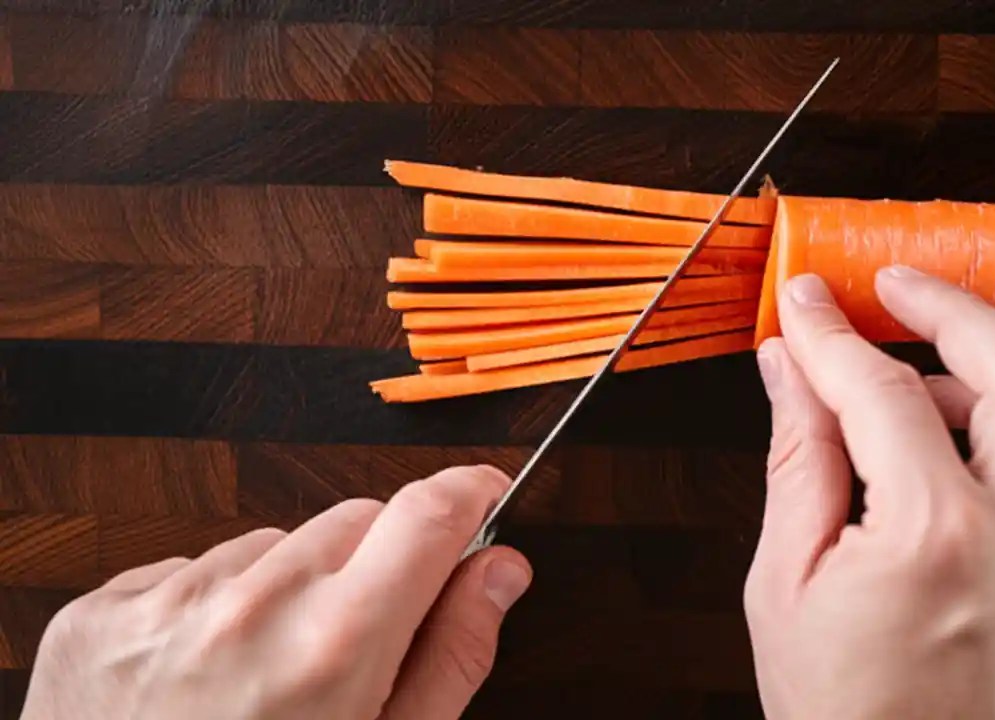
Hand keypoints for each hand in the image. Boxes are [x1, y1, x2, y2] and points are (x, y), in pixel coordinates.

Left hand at [22, 466, 531, 719]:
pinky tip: (202, 681)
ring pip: (273, 546)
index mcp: (334, 648)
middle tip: (360, 648)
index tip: (483, 499)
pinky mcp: (104, 611)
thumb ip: (452, 658)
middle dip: (379, 563)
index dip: (471, 494)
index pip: (429, 513)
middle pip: (357, 519)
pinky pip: (191, 572)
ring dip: (289, 591)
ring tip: (265, 681)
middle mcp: (250, 607)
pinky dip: (213, 610)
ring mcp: (166, 604)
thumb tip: (499, 570)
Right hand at [745, 269, 994, 719]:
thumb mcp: (787, 587)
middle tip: (896, 286)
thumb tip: (790, 371)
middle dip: (953, 307)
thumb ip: (798, 461)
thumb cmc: (847, 718)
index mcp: (933, 538)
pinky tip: (990, 434)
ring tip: (931, 372)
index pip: (881, 389)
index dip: (833, 332)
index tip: (806, 302)